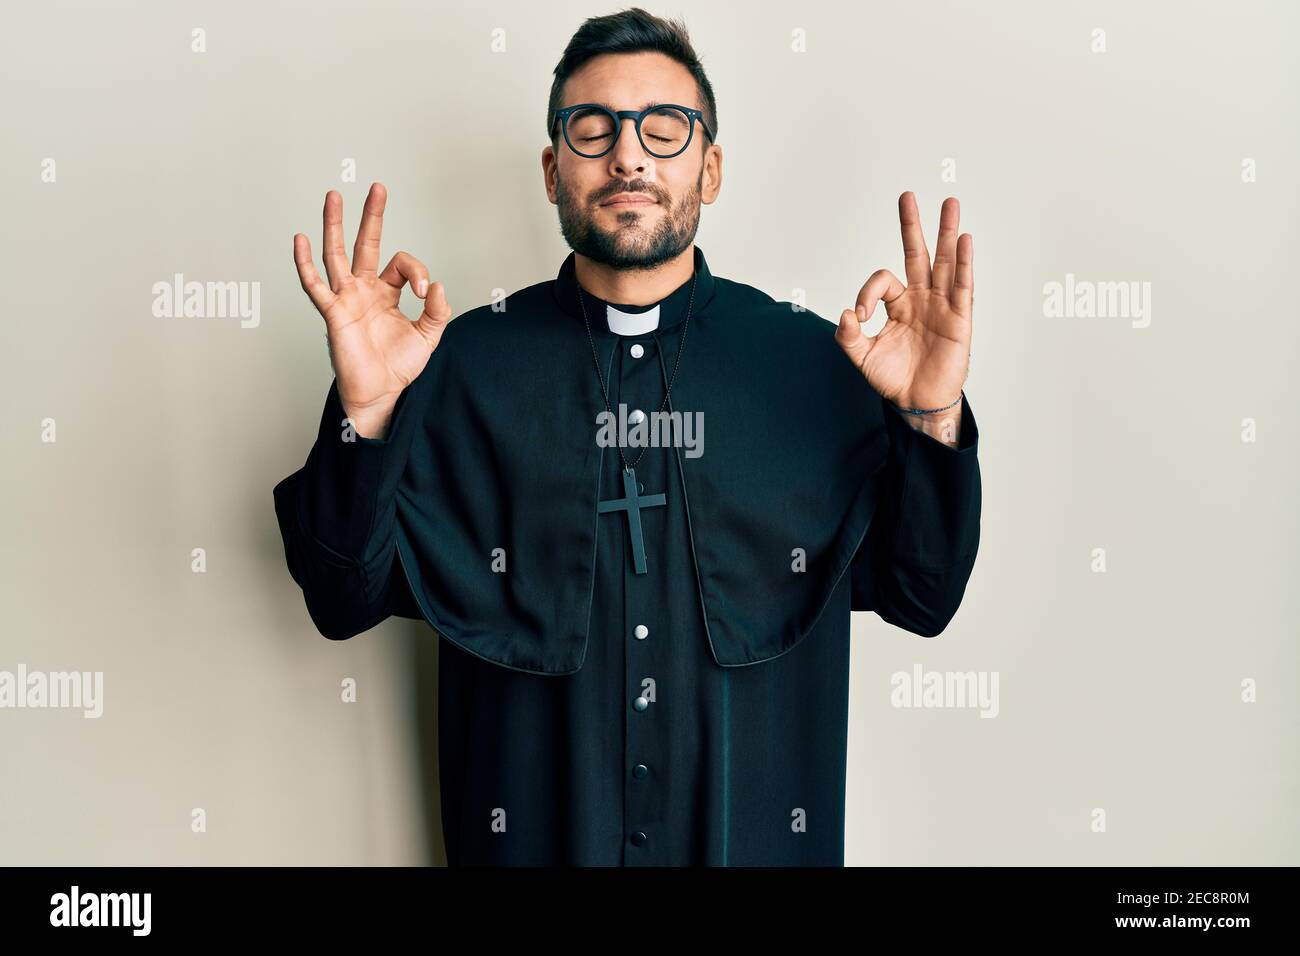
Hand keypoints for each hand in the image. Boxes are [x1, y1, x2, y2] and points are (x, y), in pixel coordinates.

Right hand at [293, 182, 451, 435]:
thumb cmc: (398, 366)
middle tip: (378, 187)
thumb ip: (436, 311)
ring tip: (334, 196)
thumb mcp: (428, 336)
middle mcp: (365, 290)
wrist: (381, 393)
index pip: (401, 263)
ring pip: (337, 255)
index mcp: (387, 292)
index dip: (416, 270)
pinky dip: (305, 264)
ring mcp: (346, 299)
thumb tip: (435, 284)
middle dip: (371, 216)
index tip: (425, 291)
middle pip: (366, 244)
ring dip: (335, 225)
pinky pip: (314, 286)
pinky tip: (299, 239)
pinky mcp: (333, 314)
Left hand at [835, 191, 972, 416]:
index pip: (883, 280)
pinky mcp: (959, 319)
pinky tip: (964, 240)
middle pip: (918, 254)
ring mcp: (942, 306)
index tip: (858, 318)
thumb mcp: (863, 356)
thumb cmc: (894, 377)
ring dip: (947, 233)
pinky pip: (962, 286)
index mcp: (899, 304)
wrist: (917, 402)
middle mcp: (922, 298)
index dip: (867, 294)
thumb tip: (844, 314)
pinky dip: (964, 263)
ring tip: (951, 203)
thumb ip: (848, 336)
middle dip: (913, 226)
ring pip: (944, 262)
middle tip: (907, 196)